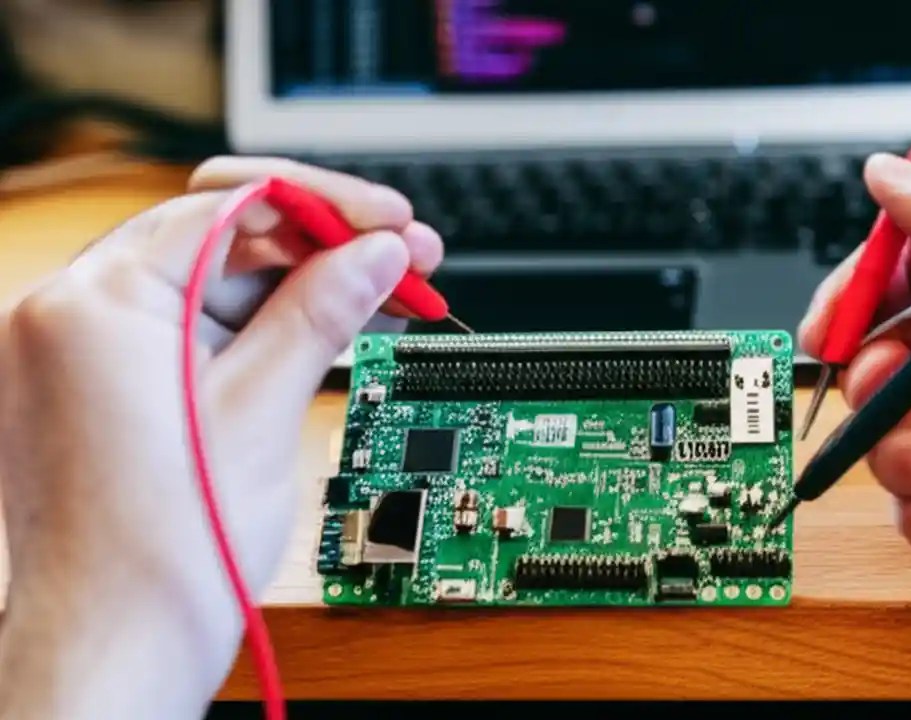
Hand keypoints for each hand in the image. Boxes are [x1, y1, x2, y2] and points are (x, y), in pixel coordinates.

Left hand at [0, 158, 443, 718]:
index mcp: (95, 305)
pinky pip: (184, 328)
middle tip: (400, 259)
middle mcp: (67, 314)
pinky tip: (322, 332)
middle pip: (218, 235)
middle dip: (318, 244)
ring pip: (206, 282)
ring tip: (380, 300)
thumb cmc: (162, 558)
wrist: (113, 650)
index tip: (391, 225)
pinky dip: (253, 328)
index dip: (326, 208)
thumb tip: (376, 255)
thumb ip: (322, 312)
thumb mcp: (264, 411)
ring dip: (294, 287)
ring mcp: (76, 352)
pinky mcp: (96, 386)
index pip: (230, 204)